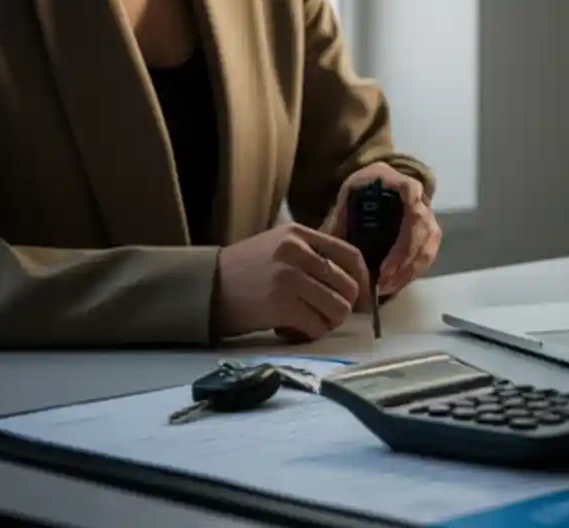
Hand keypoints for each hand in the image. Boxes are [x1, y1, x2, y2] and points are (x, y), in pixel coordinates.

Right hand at [213, 223, 369, 341]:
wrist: (204, 289)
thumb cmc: (244, 272)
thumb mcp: (278, 247)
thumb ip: (312, 256)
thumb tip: (353, 284)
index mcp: (299, 234)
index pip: (350, 255)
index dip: (364, 281)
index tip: (364, 299)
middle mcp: (297, 251)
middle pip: (348, 286)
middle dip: (343, 308)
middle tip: (324, 316)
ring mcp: (289, 277)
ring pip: (337, 309)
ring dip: (326, 323)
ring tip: (306, 323)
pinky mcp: (281, 304)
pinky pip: (317, 326)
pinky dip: (309, 334)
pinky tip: (290, 331)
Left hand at [320, 162, 441, 301]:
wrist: (378, 186)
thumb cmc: (361, 191)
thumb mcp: (347, 196)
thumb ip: (340, 216)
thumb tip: (328, 244)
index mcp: (400, 183)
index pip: (411, 191)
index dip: (407, 213)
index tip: (397, 231)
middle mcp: (420, 200)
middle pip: (420, 228)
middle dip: (403, 256)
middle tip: (383, 278)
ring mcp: (428, 219)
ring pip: (427, 246)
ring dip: (408, 270)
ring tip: (386, 287)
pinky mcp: (429, 237)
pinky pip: (426, 257)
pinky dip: (411, 274)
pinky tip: (393, 286)